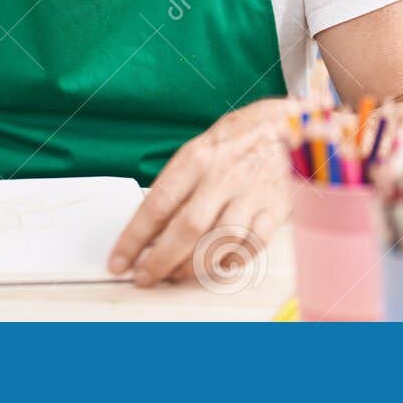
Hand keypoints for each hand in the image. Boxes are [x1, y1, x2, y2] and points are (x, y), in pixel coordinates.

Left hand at [109, 100, 292, 286]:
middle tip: (145, 277)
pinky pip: (251, 245)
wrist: (283, 126)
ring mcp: (251, 193)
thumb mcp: (196, 151)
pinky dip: (232, 261)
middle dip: (161, 260)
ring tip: (176, 274)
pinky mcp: (274, 208)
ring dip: (193, 266)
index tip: (120, 261)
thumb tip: (148, 232)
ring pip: (219, 241)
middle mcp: (223, 176)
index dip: (134, 238)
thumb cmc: (233, 141)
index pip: (157, 204)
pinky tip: (217, 265)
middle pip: (188, 228)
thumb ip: (175, 188)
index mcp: (196, 158)